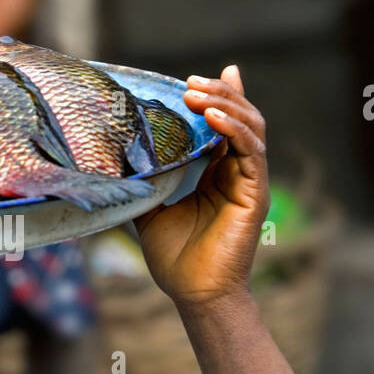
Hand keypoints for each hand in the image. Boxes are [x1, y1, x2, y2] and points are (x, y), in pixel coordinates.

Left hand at [134, 65, 268, 311]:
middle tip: (190, 81)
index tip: (191, 79)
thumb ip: (146, 183)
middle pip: (239, 117)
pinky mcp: (256, 194)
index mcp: (217, 174)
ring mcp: (249, 182)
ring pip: (250, 127)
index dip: (215, 98)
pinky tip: (212, 116)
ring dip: (224, 104)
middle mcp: (237, 173)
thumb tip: (117, 163)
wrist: (194, 294)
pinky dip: (233, 130)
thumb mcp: (151, 211)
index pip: (222, 125)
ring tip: (196, 93)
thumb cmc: (176, 258)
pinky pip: (250, 152)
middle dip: (217, 94)